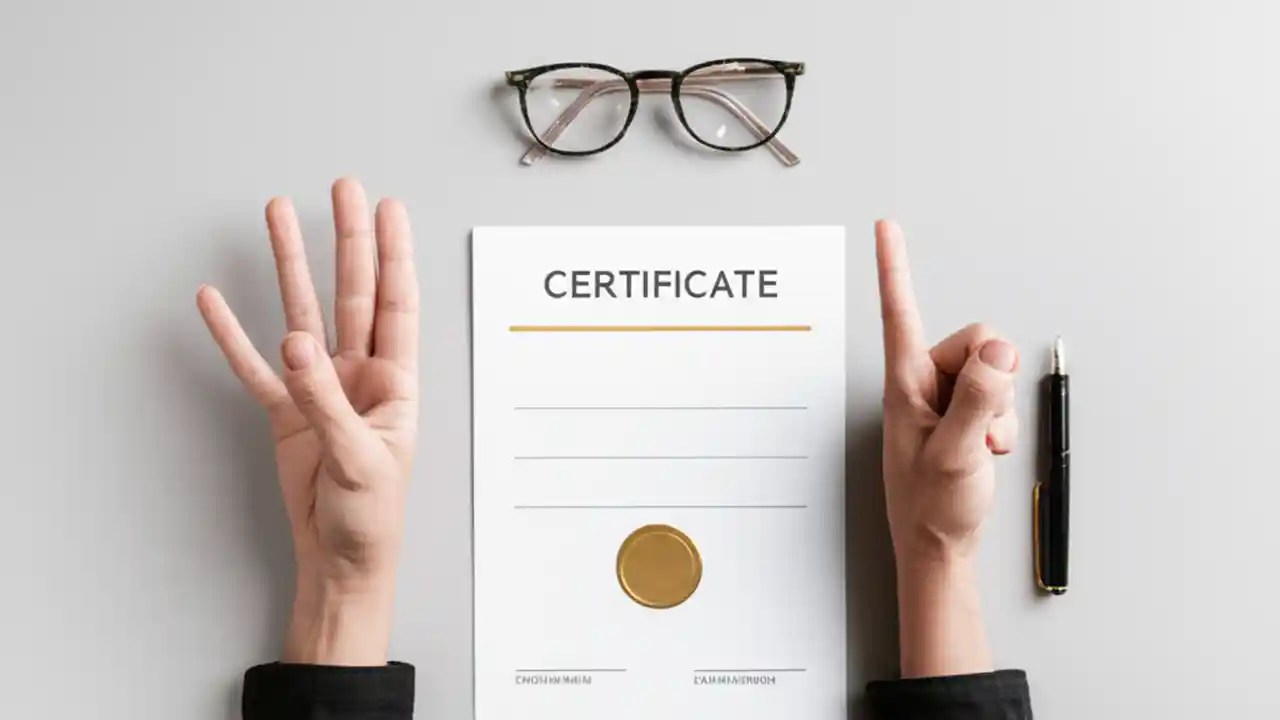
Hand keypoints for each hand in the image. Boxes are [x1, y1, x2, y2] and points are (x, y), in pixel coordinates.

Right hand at [196, 179, 417, 665]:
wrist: (341, 559)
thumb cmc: (371, 516)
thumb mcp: (360, 459)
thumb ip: (326, 401)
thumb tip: (295, 343)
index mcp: (394, 383)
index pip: (396, 304)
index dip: (392, 255)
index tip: (387, 209)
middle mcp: (359, 375)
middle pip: (353, 292)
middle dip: (348, 240)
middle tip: (343, 188)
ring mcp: (320, 388)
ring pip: (303, 313)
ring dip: (292, 265)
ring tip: (277, 215)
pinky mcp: (286, 413)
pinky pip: (254, 367)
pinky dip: (233, 335)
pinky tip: (214, 300)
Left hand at [874, 220, 1019, 676]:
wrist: (938, 546)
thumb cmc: (933, 505)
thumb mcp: (959, 453)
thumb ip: (980, 399)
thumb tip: (998, 351)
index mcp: (906, 383)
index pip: (900, 312)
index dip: (895, 266)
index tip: (885, 225)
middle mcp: (923, 383)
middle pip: (975, 342)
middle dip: (993, 379)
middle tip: (981, 426)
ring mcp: (945, 399)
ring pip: (993, 371)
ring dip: (998, 409)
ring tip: (980, 446)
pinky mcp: (964, 414)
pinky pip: (999, 397)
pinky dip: (1002, 423)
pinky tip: (987, 450)